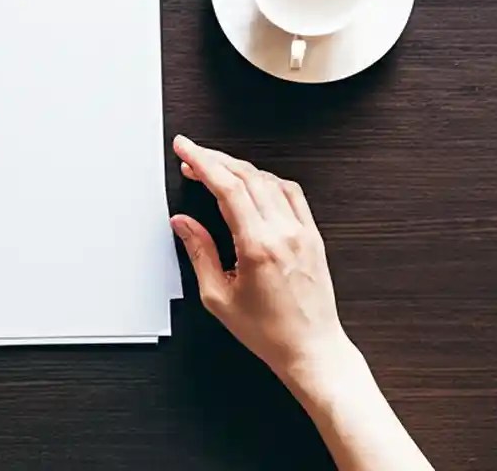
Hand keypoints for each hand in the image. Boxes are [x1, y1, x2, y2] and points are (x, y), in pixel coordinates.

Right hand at [170, 135, 351, 387]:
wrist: (311, 348)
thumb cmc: (268, 332)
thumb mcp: (219, 297)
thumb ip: (200, 253)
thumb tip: (183, 223)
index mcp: (258, 246)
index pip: (228, 187)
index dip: (203, 162)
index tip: (186, 149)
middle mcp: (283, 232)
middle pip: (247, 177)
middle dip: (215, 160)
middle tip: (192, 156)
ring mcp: (302, 231)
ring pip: (269, 180)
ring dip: (240, 168)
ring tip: (217, 168)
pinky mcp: (313, 235)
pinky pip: (292, 193)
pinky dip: (268, 180)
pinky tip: (254, 183)